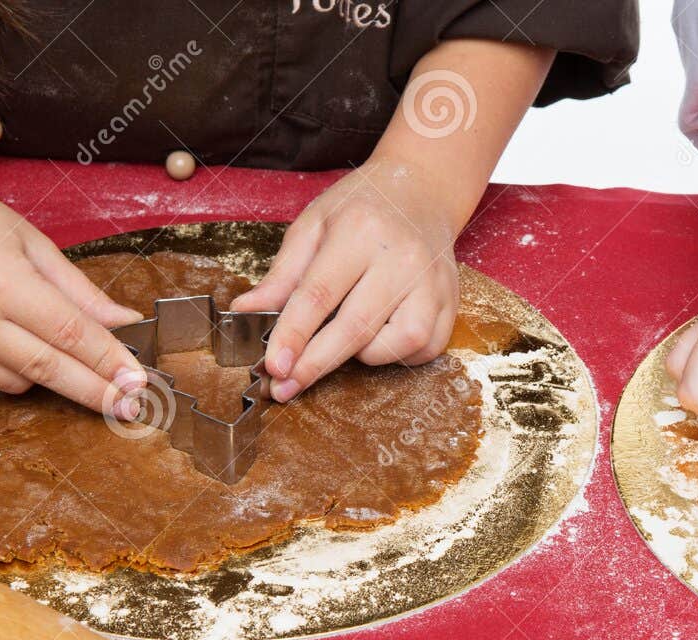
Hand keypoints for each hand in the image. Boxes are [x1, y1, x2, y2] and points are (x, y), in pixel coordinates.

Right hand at [0, 171, 145, 416]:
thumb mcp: (30, 241)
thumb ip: (80, 290)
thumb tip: (126, 323)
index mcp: (0, 282)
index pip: (71, 333)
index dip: (110, 361)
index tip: (139, 381)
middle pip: (50, 370)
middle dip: (97, 392)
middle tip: (132, 408)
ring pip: (24, 382)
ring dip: (56, 376)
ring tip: (71, 357)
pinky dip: (18, 370)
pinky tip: (18, 343)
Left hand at [232, 158, 459, 400]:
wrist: (423, 193)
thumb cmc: (363, 209)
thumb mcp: (314, 225)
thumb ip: (283, 273)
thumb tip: (246, 312)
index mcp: (360, 232)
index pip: (319, 294)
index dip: (294, 335)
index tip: (274, 366)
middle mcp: (402, 258)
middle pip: (355, 327)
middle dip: (316, 363)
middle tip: (286, 388)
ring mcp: (433, 283)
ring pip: (395, 345)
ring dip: (363, 354)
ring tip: (350, 333)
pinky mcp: (451, 304)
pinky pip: (423, 350)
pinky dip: (397, 355)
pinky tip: (383, 335)